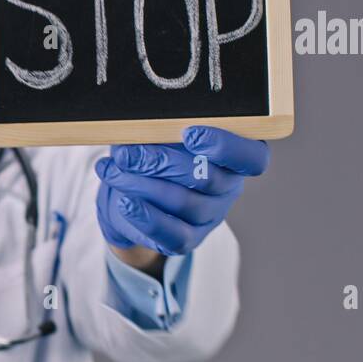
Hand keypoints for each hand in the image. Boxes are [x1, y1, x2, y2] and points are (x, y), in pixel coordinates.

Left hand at [95, 126, 270, 256]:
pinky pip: (170, 233)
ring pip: (183, 203)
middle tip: (125, 153)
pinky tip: (122, 201)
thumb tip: (142, 122)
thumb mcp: (164, 131)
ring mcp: (210, 215)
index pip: (251, 157)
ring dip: (141, 184)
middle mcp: (229, 187)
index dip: (225, 146)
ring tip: (111, 170)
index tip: (189, 133)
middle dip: (160, 163)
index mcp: (235, 156)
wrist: (137, 189)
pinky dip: (144, 216)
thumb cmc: (157, 148)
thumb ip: (164, 126)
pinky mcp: (188, 239)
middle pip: (206, 177)